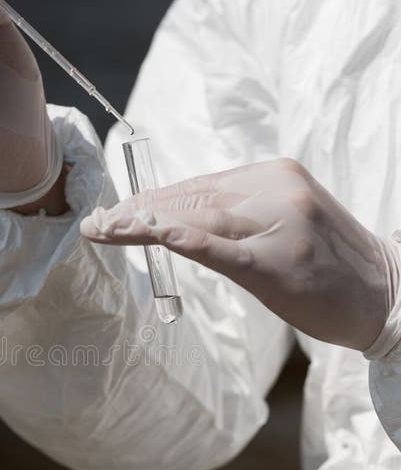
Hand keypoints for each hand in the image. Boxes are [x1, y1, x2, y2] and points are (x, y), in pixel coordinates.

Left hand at [80, 158, 400, 351]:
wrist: (387, 294)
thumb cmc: (329, 265)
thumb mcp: (285, 221)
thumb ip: (239, 212)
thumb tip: (180, 215)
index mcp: (275, 175)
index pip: (198, 185)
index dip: (152, 199)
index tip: (116, 212)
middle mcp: (276, 188)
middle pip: (190, 196)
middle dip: (138, 210)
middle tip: (96, 222)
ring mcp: (279, 222)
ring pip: (196, 216)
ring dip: (142, 223)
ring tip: (103, 229)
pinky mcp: (277, 262)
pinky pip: (221, 247)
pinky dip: (182, 238)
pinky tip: (150, 233)